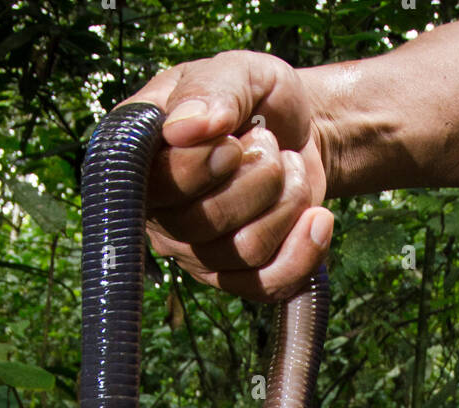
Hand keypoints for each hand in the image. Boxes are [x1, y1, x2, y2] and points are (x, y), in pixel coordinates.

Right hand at [121, 51, 333, 302]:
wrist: (297, 131)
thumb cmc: (255, 98)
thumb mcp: (237, 72)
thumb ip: (209, 89)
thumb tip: (184, 129)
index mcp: (141, 162)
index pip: (157, 185)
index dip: (202, 166)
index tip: (235, 140)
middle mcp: (159, 216)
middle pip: (203, 225)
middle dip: (259, 178)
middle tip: (270, 147)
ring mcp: (195, 253)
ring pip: (245, 251)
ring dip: (287, 202)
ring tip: (290, 170)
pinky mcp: (236, 278)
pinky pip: (268, 285)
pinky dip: (305, 251)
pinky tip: (318, 218)